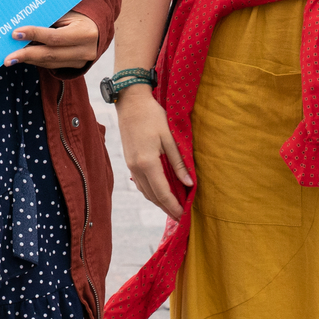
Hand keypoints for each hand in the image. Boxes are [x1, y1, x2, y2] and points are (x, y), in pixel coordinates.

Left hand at [5, 11, 99, 69]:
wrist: (97, 29)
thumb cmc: (78, 16)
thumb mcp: (67, 13)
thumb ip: (48, 19)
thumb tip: (22, 23)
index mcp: (85, 33)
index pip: (55, 37)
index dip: (34, 35)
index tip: (15, 33)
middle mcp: (85, 50)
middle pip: (50, 54)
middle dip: (26, 55)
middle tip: (7, 58)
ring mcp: (81, 61)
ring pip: (50, 63)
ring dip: (28, 60)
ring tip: (11, 58)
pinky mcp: (75, 67)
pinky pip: (52, 65)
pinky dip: (36, 61)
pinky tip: (24, 57)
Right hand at [115, 86, 190, 218]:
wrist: (130, 102)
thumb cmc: (153, 116)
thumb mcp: (170, 138)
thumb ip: (179, 162)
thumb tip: (189, 183)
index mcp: (147, 163)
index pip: (162, 192)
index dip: (173, 206)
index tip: (183, 215)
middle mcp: (136, 167)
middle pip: (152, 196)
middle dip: (166, 207)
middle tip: (180, 216)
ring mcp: (130, 165)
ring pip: (145, 191)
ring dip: (158, 201)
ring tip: (172, 207)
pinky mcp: (129, 160)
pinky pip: (140, 183)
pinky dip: (151, 191)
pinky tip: (160, 191)